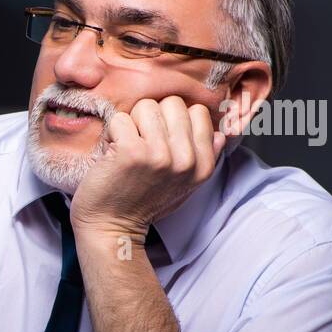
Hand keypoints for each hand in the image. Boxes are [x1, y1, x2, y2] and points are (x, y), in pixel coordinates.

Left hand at [70, 95, 224, 238]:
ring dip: (131, 123)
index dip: (173, 119)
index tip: (160, 139)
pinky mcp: (132, 152)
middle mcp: (186, 160)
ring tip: (127, 147)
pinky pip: (121, 118)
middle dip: (152, 117)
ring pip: (146, 106)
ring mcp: (159, 155)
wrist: (111, 228)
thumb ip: (204, 158)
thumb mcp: (185, 185)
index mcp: (203, 165)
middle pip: (172, 103)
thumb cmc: (143, 203)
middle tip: (140, 142)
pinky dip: (112, 132)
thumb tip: (219, 133)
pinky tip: (113, 152)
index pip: (197, 111)